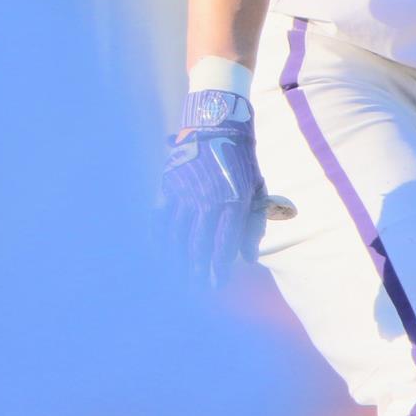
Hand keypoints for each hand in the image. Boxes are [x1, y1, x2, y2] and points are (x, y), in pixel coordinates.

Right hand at [160, 89, 264, 284]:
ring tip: (175, 278)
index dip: (217, 267)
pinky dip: (158, 235)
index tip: (215, 285)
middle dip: (195, 270)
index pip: (222, 243)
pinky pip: (161, 215)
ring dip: (175, 258)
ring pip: (176, 233)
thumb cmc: (243, 162)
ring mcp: (185, 191)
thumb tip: (248, 258)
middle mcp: (207, 199)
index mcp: (232, 201)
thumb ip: (254, 225)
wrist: (218, 124)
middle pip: (197, 243)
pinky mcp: (169, 183)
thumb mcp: (257, 190)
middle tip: (193, 290)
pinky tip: (158, 251)